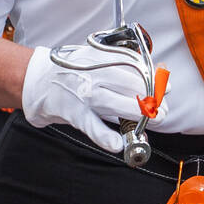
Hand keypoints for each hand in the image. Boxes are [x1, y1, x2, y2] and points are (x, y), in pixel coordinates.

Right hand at [21, 44, 167, 152]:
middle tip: (163, 110)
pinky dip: (105, 136)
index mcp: (101, 61)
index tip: (166, 88)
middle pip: (130, 87)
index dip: (154, 80)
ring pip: (116, 105)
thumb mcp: (96, 60)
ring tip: (155, 120)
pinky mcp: (74, 113)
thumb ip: (123, 67)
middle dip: (152, 100)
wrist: (37, 80)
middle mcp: (94, 76)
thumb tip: (157, 73)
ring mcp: (84, 95)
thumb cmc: (72, 71)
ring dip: (139, 115)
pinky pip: (92, 126)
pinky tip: (117, 143)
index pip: (134, 69)